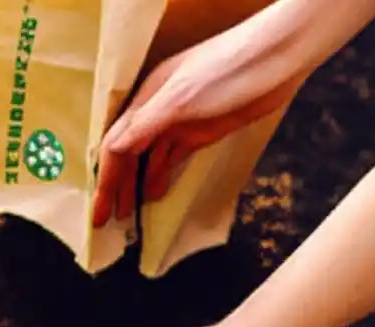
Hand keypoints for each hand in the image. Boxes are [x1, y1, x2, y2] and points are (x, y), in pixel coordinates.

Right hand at [92, 26, 303, 226]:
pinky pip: (171, 158)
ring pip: (148, 159)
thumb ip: (146, 125)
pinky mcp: (200, 132)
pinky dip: (161, 176)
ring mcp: (178, 123)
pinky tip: (154, 194)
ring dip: (136, 185)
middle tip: (109, 220)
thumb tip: (113, 150)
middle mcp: (156, 112)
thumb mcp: (181, 98)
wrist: (276, 59)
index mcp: (146, 100)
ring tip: (129, 214)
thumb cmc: (226, 70)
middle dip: (116, 187)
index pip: (116, 145)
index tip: (98, 211)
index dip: (105, 179)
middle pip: (128, 155)